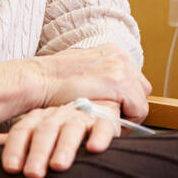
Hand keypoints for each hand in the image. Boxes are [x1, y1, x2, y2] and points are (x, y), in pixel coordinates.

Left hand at [0, 98, 123, 177]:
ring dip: (66, 147)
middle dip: (39, 153)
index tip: (9, 169)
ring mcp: (82, 116)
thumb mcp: (27, 138)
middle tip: (32, 175)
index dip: (15, 148)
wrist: (94, 114)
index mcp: (38, 117)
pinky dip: (101, 136)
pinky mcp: (107, 120)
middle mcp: (58, 114)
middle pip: (46, 130)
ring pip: (72, 129)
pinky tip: (94, 149)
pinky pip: (105, 126)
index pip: (23, 129)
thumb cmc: (57, 134)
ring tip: (59, 166)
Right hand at [30, 44, 150, 122]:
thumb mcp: (78, 71)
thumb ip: (95, 77)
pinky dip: (128, 122)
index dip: (125, 98)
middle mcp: (119, 56)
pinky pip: (138, 109)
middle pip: (141, 87)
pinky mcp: (119, 82)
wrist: (37, 80)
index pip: (132, 78)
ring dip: (128, 115)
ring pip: (141, 100)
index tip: (114, 112)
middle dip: (130, 105)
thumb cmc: (51, 81)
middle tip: (115, 120)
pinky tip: (110, 127)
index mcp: (111, 51)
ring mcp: (121, 67)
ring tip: (111, 126)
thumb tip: (101, 91)